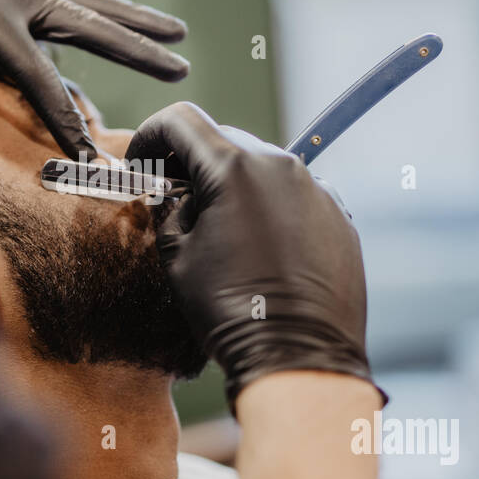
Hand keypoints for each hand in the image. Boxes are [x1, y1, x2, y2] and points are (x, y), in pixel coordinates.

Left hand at [0, 0, 188, 158]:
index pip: (37, 74)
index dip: (65, 118)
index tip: (91, 156)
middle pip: (85, 24)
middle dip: (135, 50)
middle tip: (183, 68)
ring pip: (86, 4)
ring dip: (133, 21)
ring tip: (179, 35)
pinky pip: (67, 2)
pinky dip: (101, 14)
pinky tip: (123, 29)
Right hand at [125, 102, 374, 409]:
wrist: (298, 358)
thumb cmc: (230, 311)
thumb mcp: (177, 257)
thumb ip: (169, 209)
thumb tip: (172, 192)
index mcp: (234, 168)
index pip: (181, 121)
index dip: (150, 137)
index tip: (141, 164)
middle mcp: (280, 166)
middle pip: (224, 140)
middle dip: (192, 162)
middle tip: (173, 198)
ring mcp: (316, 189)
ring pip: (262, 167)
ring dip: (234, 185)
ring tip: (220, 231)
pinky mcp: (338, 215)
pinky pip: (294, 195)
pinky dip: (269, 208)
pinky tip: (260, 250)